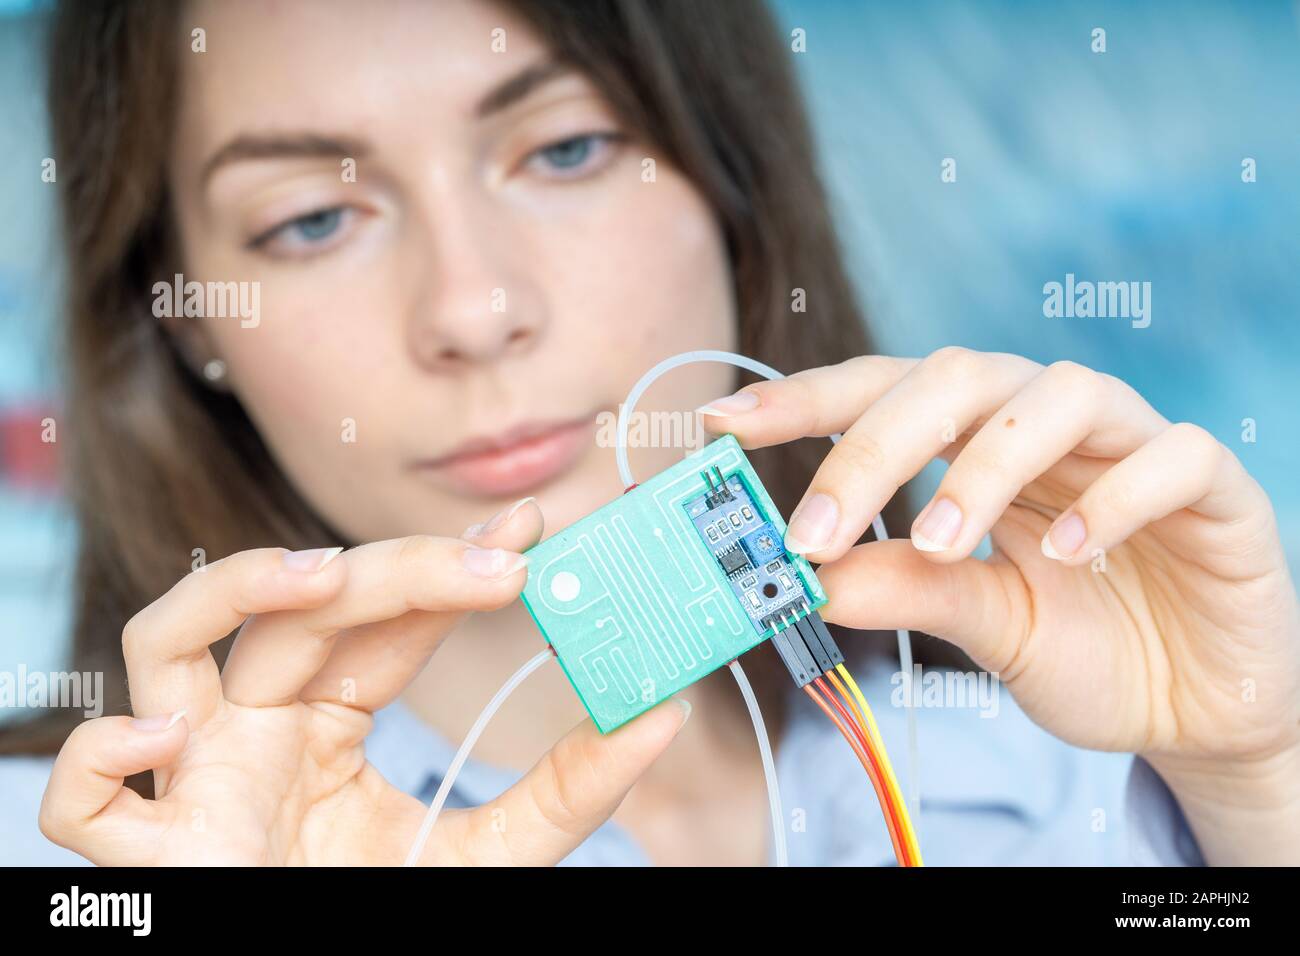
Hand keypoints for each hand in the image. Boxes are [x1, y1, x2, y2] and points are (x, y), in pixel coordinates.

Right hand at [39, 500, 689, 864]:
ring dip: (234, 592)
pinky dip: (101, 756)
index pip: (381, 619)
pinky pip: (80, 792)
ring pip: (166, 643)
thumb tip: (664, 711)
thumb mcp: (492, 851)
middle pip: (299, 613)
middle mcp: (251, 732)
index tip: (528, 529)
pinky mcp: (140, 850)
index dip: (447, 565)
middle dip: (394, 570)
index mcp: (322, 728)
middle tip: (500, 563)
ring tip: (328, 578)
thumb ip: (569, 788)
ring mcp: (187, 779)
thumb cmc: (375, 917)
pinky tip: (173, 742)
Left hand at [702, 348, 1299, 863]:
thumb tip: (807, 578)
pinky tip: (1070, 554)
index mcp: (980, 446)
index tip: (722, 424)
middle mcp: (1048, 426)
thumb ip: (909, 590)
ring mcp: (1133, 444)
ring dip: (984, 465)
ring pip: (1057, 395)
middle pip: (957, 378)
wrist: (1198, 703)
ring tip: (940, 544)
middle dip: (874, 446)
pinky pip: (1172, 455)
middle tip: (818, 529)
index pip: (884, 394)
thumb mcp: (983, 626)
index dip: (804, 399)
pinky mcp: (1214, 484)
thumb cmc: (1087, 646)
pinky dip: (1116, 497)